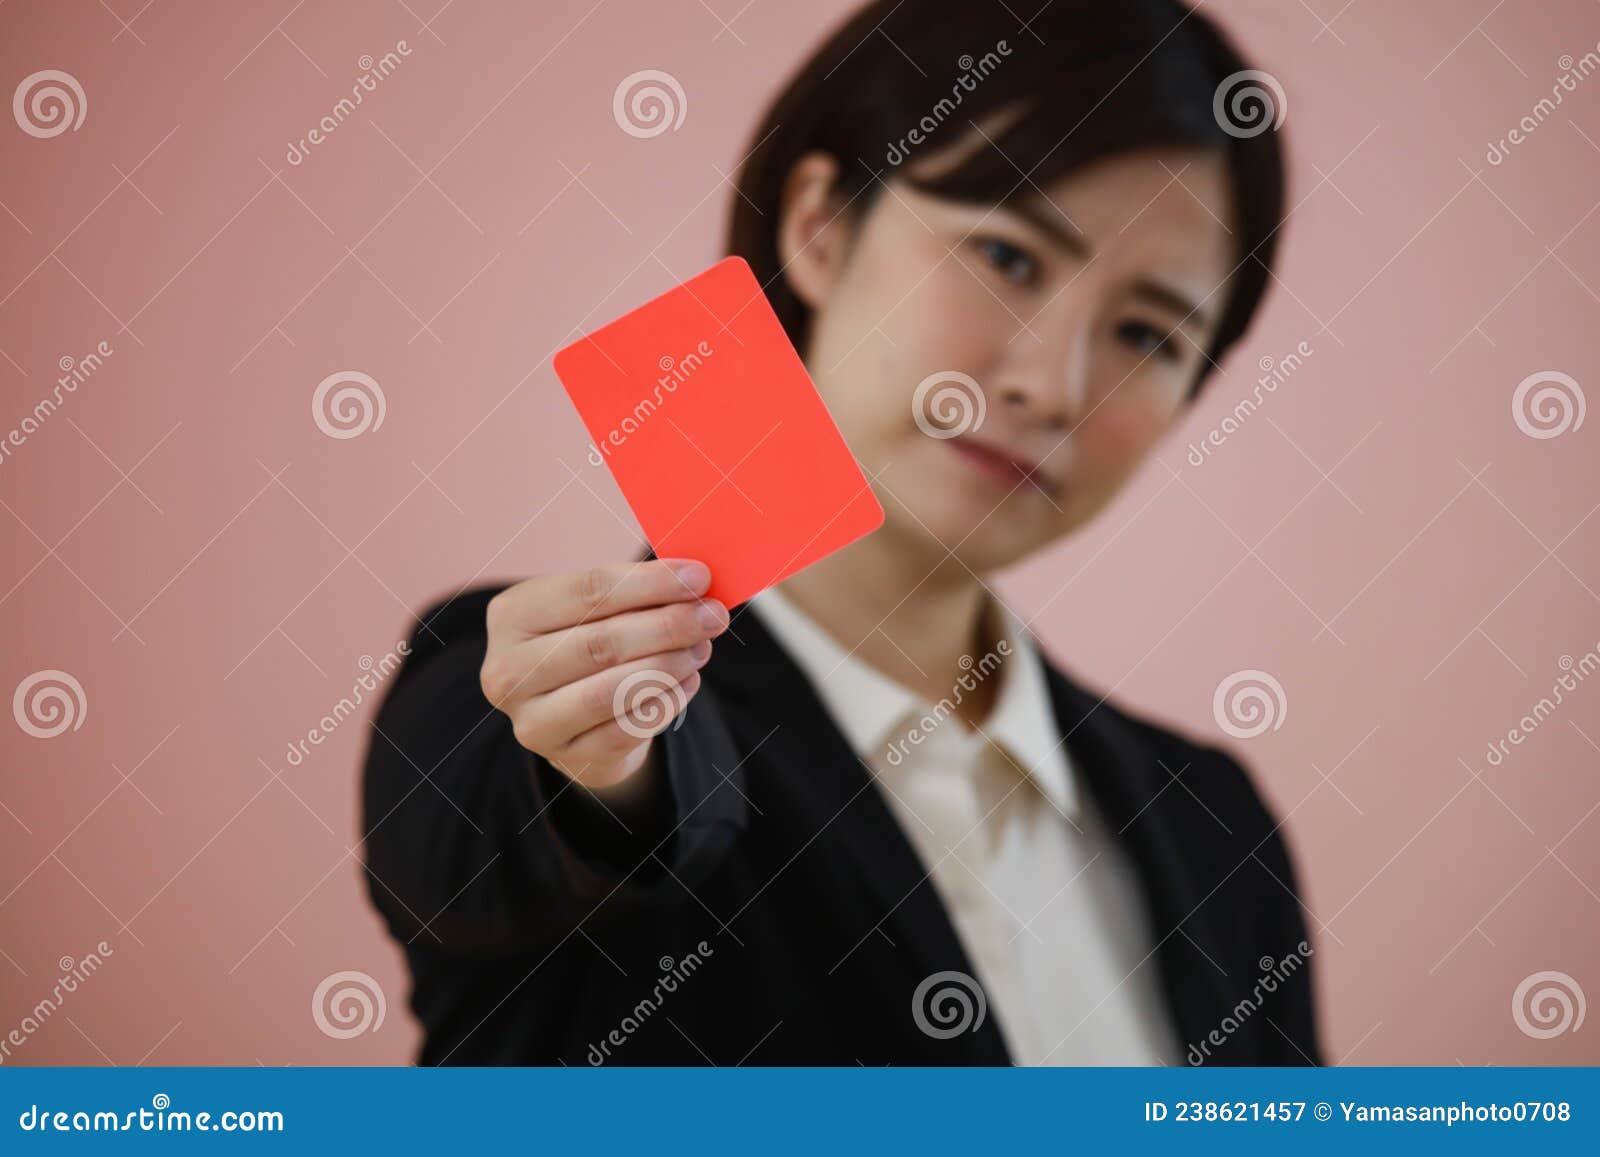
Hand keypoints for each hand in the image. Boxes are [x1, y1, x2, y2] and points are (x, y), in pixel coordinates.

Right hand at [479, 558, 726, 790]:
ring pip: (608, 692)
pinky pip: (623, 731)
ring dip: (668, 667)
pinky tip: (688, 683)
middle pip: (600, 643)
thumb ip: (635, 592)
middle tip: (712, 616)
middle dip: (668, 626)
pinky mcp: (562, 755)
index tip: (700, 577)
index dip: (650, 583)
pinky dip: (663, 704)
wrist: (571, 712)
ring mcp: (530, 719)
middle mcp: (508, 669)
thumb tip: (696, 581)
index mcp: (512, 614)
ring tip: (702, 649)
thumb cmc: (588, 641)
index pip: (588, 591)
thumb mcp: (596, 608)